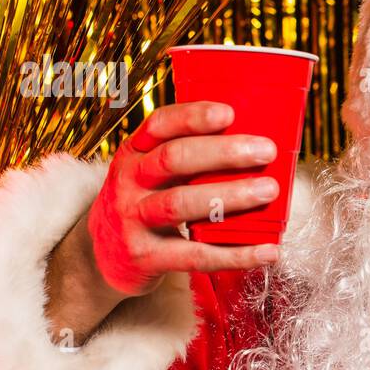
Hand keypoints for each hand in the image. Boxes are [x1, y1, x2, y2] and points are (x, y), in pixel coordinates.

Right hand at [87, 100, 283, 297]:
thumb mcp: (150, 173)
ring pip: (181, 204)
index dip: (193, 117)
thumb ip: (187, 158)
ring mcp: (134, 219)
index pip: (159, 125)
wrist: (101, 256)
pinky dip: (235, 255)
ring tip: (268, 191)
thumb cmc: (144, 204)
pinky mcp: (146, 256)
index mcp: (135, 153)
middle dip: (223, 152)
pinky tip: (268, 251)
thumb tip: (254, 143)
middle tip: (266, 151)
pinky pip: (195, 255)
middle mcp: (129, 182)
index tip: (229, 113)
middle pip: (174, 159)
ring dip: (230, 196)